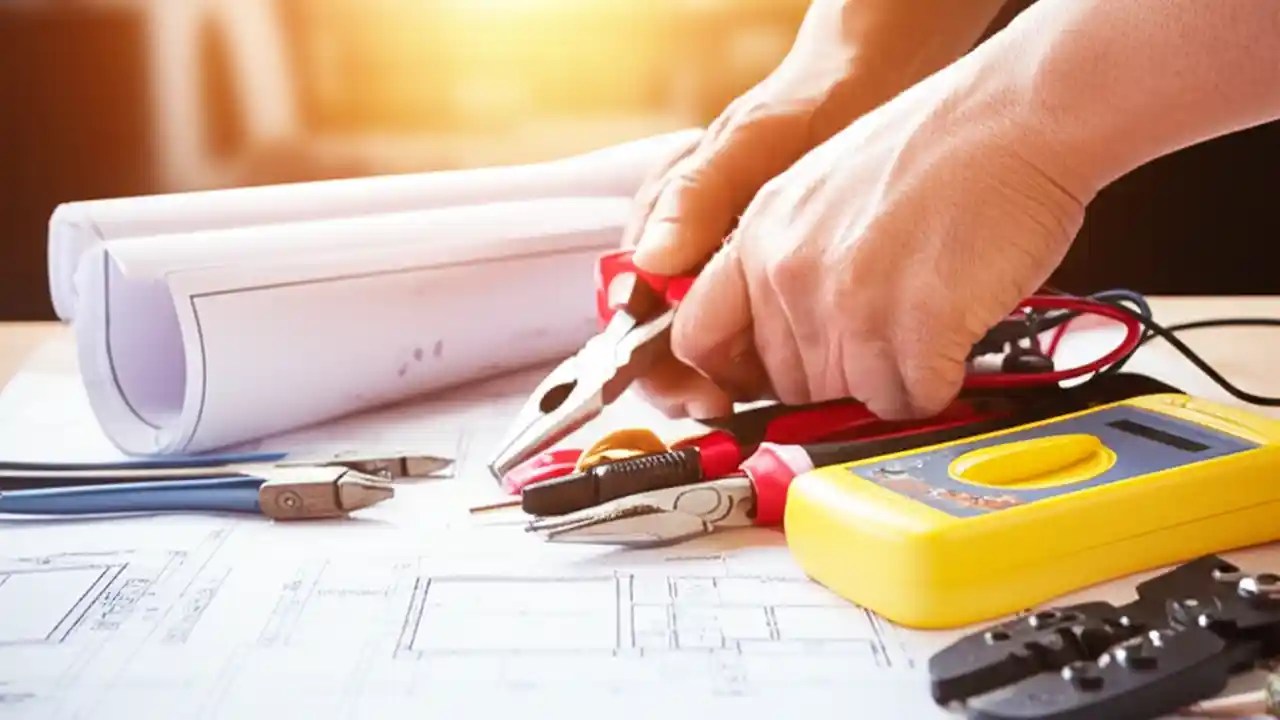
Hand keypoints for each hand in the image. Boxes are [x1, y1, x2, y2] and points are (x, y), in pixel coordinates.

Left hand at [665, 50, 1093, 419]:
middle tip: (888, 334)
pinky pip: (911, 401)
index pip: (700, 339)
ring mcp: (850, 306)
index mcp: (758, 238)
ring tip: (926, 324)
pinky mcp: (914, 330)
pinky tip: (953, 337)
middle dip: (839, 376)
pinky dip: (937, 385)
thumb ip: (785, 259)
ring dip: (893, 381)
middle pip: (790, 384)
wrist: (1014, 116)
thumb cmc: (933, 149)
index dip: (735, 372)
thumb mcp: (817, 190)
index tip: (765, 382)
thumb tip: (782, 336)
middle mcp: (789, 274)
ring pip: (853, 398)